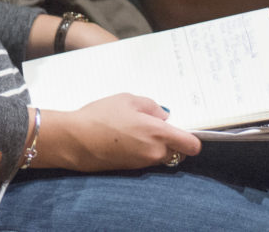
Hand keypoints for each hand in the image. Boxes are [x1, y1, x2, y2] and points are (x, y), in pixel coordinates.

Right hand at [36, 94, 202, 171]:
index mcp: (158, 133)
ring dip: (156, 146)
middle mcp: (155, 152)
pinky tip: (126, 139)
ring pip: (162, 156)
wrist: (75, 139)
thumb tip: (164, 116)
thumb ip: (151, 106)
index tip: (184, 130)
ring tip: (135, 131)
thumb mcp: (127, 99)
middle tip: (154, 126)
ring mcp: (143, 164)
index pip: (191, 145)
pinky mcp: (132, 169)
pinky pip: (147, 160)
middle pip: (178, 152)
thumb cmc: (100, 116)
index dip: (192, 138)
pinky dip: (143, 151)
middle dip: (172, 141)